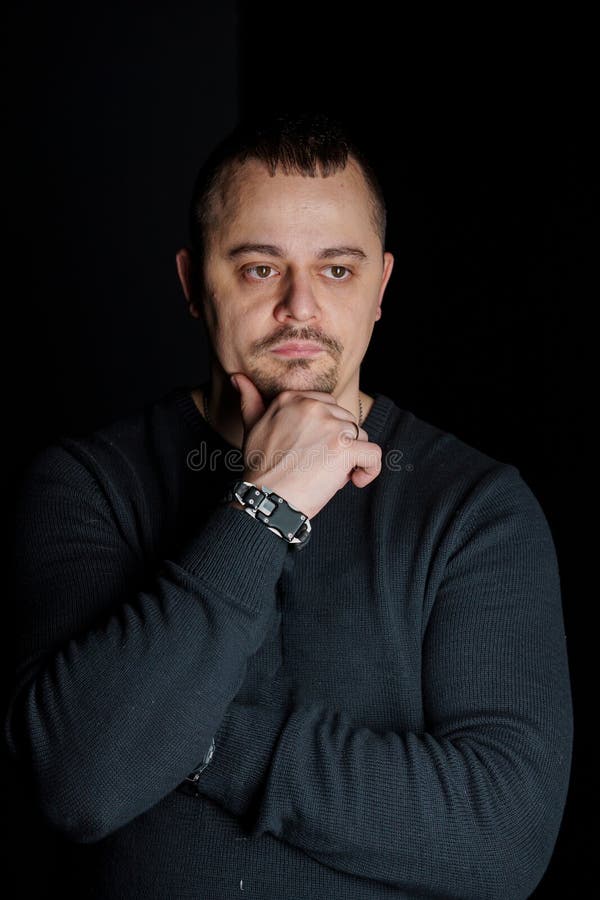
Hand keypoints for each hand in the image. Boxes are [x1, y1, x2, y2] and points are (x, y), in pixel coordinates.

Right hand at [229, 373, 381, 518]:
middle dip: (338, 445)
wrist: (266, 500)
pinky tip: (355, 480)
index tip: (310, 451)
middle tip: (316, 466)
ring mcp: (330, 426)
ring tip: (328, 474)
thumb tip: (238, 377)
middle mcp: (313, 406)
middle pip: (345, 421)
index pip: (328, 407)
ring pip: (360, 437)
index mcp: (293, 398)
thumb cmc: (261, 469)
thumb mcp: (252, 427)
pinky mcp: (345, 448)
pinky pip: (374, 455)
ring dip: (351, 458)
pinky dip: (370, 470)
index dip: (325, 432)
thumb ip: (250, 400)